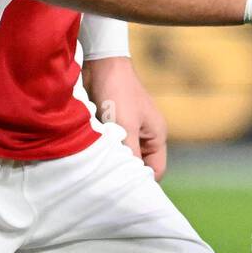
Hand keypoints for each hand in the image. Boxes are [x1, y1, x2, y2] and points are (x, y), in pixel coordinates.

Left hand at [81, 56, 168, 178]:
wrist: (101, 64)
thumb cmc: (117, 93)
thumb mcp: (125, 127)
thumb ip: (131, 154)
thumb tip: (131, 180)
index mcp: (156, 135)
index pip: (156, 170)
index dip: (142, 181)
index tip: (122, 188)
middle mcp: (146, 134)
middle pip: (140, 164)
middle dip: (126, 172)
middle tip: (108, 181)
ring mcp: (131, 128)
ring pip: (125, 155)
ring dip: (114, 160)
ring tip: (99, 167)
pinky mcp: (115, 123)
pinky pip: (114, 145)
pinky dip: (106, 150)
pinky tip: (94, 153)